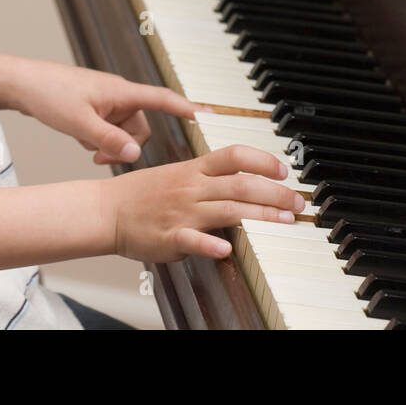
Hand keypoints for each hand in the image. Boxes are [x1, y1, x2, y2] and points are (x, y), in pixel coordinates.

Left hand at [3, 56, 205, 164]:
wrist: (22, 83)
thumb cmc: (49, 94)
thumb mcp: (79, 124)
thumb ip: (108, 140)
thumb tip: (134, 154)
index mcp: (121, 92)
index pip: (163, 99)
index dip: (187, 108)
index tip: (209, 114)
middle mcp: (118, 96)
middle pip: (140, 127)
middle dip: (126, 145)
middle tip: (100, 157)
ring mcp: (106, 102)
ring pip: (123, 131)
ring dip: (110, 144)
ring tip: (87, 148)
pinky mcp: (94, 108)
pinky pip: (108, 130)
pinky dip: (99, 139)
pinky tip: (80, 140)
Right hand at [105, 145, 306, 261]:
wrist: (106, 210)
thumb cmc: (143, 194)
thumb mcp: (179, 174)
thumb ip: (211, 178)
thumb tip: (245, 182)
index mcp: (194, 169)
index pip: (235, 156)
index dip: (263, 161)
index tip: (285, 171)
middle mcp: (191, 187)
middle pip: (241, 184)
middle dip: (276, 193)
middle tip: (299, 203)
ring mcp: (182, 212)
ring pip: (227, 209)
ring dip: (261, 215)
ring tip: (285, 221)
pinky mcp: (169, 237)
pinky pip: (192, 240)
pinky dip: (211, 244)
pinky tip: (228, 248)